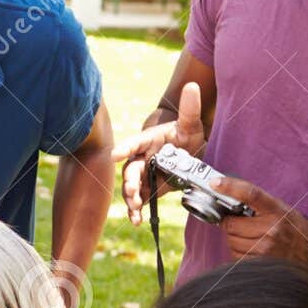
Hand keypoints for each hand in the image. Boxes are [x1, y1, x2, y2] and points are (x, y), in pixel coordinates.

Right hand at [115, 82, 205, 225]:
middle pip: (131, 170)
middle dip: (129, 182)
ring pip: (131, 187)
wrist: (192, 152)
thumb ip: (190, 108)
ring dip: (131, 199)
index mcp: (149, 140)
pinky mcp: (148, 189)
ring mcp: (144, 175)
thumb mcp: (192, 123)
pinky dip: (136, 212)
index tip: (116, 155)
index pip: (135, 143)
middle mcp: (142, 157)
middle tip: (133, 192)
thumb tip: (191, 86)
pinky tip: (137, 222)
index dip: (125, 148)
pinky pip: (138, 201)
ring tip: (135, 210)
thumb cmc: (189, 134)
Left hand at [210, 177, 307, 265]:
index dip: (231, 187)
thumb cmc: (295, 230)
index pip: (251, 194)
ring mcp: (265, 248)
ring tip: (250, 237)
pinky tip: (251, 248)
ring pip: (231, 241)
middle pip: (231, 224)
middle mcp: (271, 228)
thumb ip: (260, 206)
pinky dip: (238, 252)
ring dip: (234, 238)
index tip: (216, 183)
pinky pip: (235, 256)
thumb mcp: (283, 210)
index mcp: (277, 210)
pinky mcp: (260, 263)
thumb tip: (230, 198)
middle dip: (230, 222)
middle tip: (239, 222)